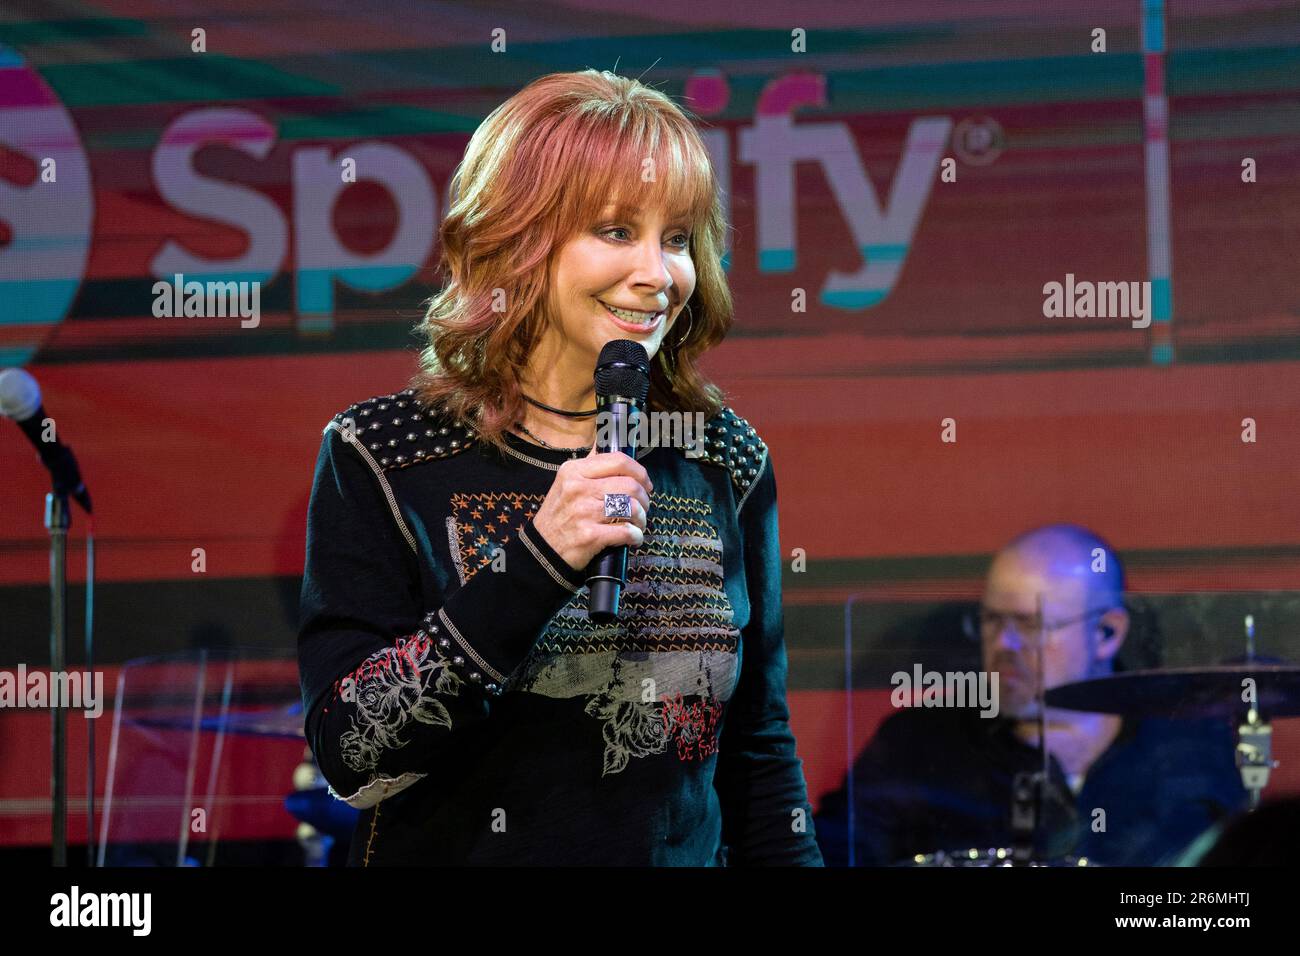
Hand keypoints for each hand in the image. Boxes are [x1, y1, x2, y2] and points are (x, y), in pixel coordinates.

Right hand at [531, 443, 652, 571]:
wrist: (542, 550)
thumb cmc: (559, 517)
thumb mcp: (566, 485)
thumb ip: (591, 471)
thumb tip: (618, 458)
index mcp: (574, 471)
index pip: (618, 461)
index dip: (640, 472)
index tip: (646, 484)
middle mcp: (578, 488)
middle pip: (630, 485)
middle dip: (644, 499)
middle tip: (643, 508)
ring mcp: (583, 512)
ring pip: (631, 507)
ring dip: (641, 518)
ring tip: (638, 524)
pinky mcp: (589, 535)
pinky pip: (626, 531)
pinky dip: (636, 536)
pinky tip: (633, 538)